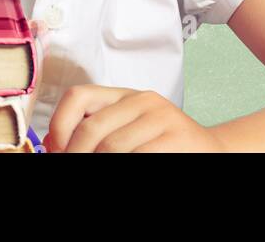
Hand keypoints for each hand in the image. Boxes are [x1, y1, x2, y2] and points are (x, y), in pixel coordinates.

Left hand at [42, 85, 228, 152]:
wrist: (212, 150)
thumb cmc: (164, 146)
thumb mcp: (126, 134)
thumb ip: (92, 134)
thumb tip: (52, 144)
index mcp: (125, 96)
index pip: (78, 96)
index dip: (59, 124)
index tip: (59, 150)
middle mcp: (143, 100)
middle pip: (91, 127)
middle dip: (76, 155)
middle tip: (74, 167)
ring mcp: (162, 117)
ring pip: (111, 147)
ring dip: (99, 163)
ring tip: (101, 168)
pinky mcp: (176, 137)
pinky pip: (137, 155)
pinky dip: (124, 165)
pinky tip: (126, 168)